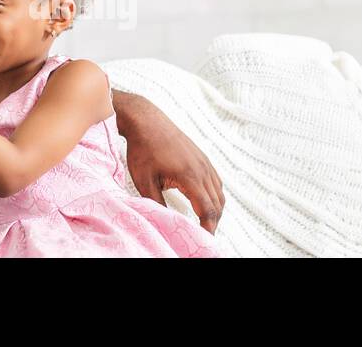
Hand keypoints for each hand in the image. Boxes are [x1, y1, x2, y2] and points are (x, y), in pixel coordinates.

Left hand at [117, 93, 225, 233]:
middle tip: (203, 236)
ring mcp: (204, 162)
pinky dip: (214, 196)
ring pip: (219, 193)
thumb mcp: (144, 181)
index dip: (208, 228)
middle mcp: (202, 169)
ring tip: (204, 223)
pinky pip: (216, 182)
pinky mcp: (202, 158)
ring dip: (215, 210)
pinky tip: (204, 203)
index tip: (203, 239)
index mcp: (189, 175)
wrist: (146, 121)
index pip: (207, 209)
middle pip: (217, 204)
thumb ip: (156, 203)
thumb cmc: (143, 149)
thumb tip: (166, 222)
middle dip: (213, 222)